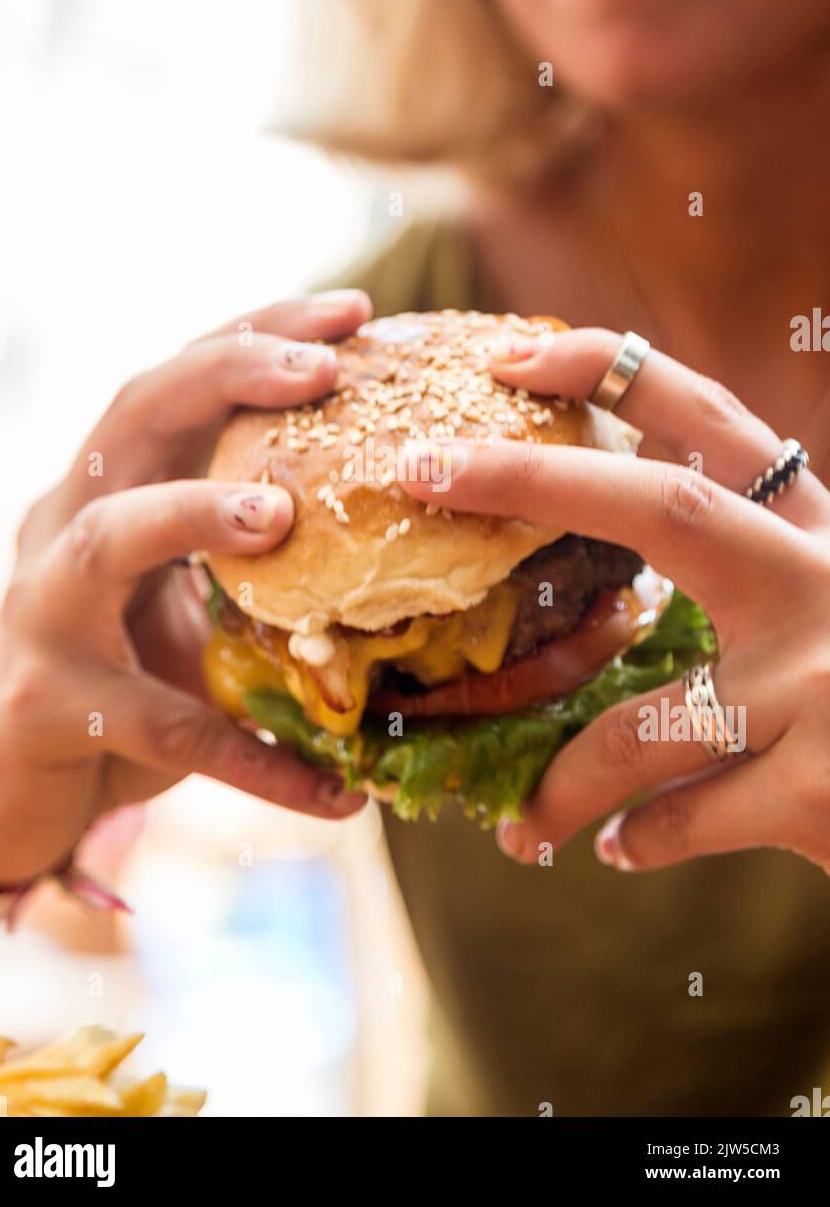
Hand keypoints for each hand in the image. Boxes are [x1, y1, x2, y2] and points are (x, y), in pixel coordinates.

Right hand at [0, 291, 370, 887]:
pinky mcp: (50, 707)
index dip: (259, 334)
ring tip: (280, 515)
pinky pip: (161, 728)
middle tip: (323, 368)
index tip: (354, 312)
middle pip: (133, 415)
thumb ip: (257, 564)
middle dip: (227, 374)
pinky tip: (333, 793)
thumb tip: (408, 552)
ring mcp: (45, 613)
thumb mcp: (182, 601)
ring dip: (195, 514)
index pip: (182, 381)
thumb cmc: (111, 672)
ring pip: (110, 539)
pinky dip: (252, 758)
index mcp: (111, 487)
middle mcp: (67, 528)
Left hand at [400, 327, 829, 875]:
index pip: (714, 423)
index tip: (510, 358)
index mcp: (821, 534)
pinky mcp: (824, 787)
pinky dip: (640, 840)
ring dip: (562, 783)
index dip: (613, 372)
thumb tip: (617, 572)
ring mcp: (824, 685)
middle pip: (666, 505)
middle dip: (533, 476)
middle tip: (421, 467)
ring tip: (521, 825)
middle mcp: (825, 583)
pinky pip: (683, 817)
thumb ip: (757, 575)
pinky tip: (619, 851)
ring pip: (640, 727)